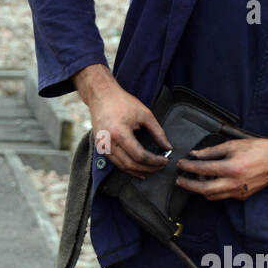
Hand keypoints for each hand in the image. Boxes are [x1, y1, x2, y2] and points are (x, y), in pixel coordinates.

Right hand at [73, 64, 171, 178]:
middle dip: (148, 169)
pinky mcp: (101, 147)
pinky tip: (138, 169)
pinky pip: (116, 163)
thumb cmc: (121, 102)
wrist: (101, 96)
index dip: (154, 161)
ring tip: (152, 170)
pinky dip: (128, 168)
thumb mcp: (144, 114)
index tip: (164, 161)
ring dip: (138, 171)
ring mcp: (103, 147)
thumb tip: (167, 146)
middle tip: (160, 167)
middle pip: (131, 164)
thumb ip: (158, 132)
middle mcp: (109, 143)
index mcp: (120, 133)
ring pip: (123, 167)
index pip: (140, 156)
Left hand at [176, 135, 267, 199]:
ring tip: (195, 180)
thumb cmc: (258, 149)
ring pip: (213, 196)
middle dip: (189, 186)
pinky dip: (214, 191)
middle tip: (180, 181)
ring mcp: (239, 192)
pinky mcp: (243, 196)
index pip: (203, 169)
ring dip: (200, 190)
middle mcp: (234, 183)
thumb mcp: (233, 145)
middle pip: (204, 190)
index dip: (189, 167)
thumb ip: (212, 151)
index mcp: (231, 168)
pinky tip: (212, 182)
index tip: (181, 164)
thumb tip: (196, 154)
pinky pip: (223, 196)